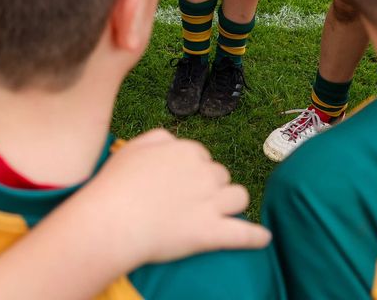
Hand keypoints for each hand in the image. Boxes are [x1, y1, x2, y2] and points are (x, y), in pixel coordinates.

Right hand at [78, 129, 269, 266]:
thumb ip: (158, 138)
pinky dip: (256, 237)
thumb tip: (174, 140)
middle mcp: (203, 172)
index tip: (180, 183)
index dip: (193, 171)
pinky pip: (244, 233)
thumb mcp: (133, 148)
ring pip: (239, 197)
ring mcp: (210, 202)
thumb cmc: (116, 185)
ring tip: (222, 215)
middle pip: (221, 176)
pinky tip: (263, 238)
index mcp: (186, 151)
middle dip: (211, 187)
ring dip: (232, 205)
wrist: (112, 221)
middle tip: (190, 202)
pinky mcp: (212, 232)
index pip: (202, 157)